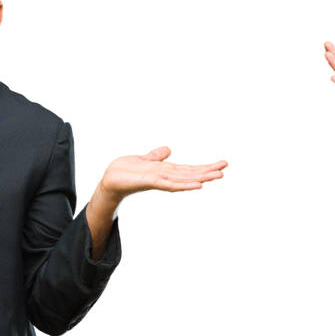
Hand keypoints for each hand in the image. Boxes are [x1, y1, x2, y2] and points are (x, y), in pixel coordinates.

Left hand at [98, 147, 227, 201]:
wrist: (109, 180)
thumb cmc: (124, 172)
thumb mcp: (143, 159)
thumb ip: (156, 156)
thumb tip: (168, 150)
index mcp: (166, 171)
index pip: (189, 169)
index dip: (205, 167)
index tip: (221, 164)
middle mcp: (166, 177)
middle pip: (191, 174)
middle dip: (208, 171)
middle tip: (225, 169)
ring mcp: (160, 180)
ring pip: (185, 179)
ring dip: (201, 178)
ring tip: (217, 176)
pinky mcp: (151, 182)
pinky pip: (171, 184)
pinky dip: (185, 185)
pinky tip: (198, 185)